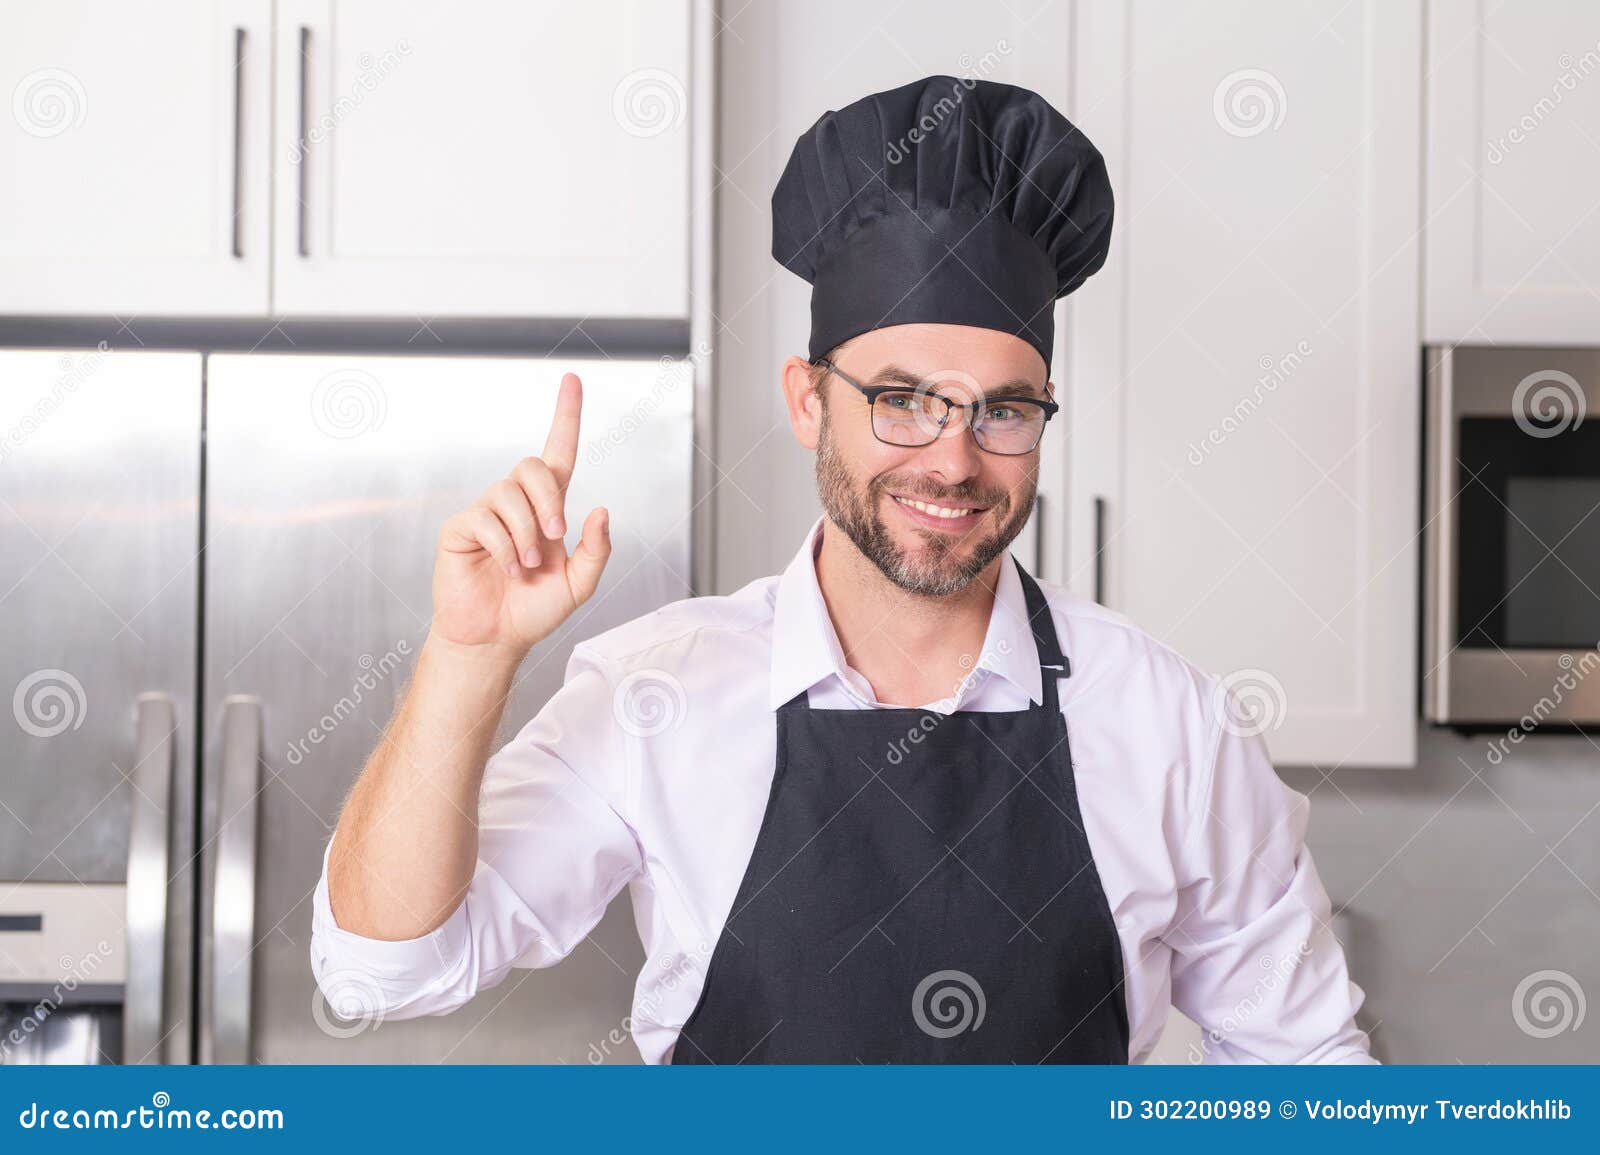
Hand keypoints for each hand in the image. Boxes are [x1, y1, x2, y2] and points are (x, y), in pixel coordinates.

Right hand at [430, 372, 610, 659]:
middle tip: (554, 536)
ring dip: (526, 533)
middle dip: (549, 499)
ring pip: (509, 493)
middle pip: (533, 466)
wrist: (497, 638)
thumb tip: (602, 509)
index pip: (558, 452)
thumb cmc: (534, 610)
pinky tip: (506, 569)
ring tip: (525, 567)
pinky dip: (504, 547)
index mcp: (548, 509)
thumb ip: (597, 550)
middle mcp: (516, 503)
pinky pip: (485, 519)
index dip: (566, 416)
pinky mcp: (461, 528)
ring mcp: (486, 512)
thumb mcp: (579, 584)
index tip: (573, 379)